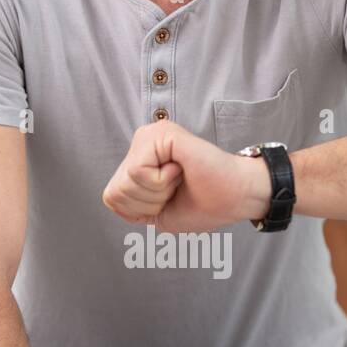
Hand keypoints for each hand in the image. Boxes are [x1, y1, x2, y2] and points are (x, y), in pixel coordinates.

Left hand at [101, 120, 270, 231]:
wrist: (235, 198)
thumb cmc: (205, 204)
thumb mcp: (156, 212)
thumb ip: (130, 203)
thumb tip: (110, 195)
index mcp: (140, 159)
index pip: (111, 197)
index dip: (139, 210)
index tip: (169, 200)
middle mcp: (142, 142)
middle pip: (116, 191)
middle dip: (147, 203)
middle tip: (176, 190)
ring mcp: (151, 135)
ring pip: (127, 182)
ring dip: (157, 193)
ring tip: (180, 179)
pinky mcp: (162, 134)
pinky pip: (138, 172)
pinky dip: (161, 183)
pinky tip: (181, 170)